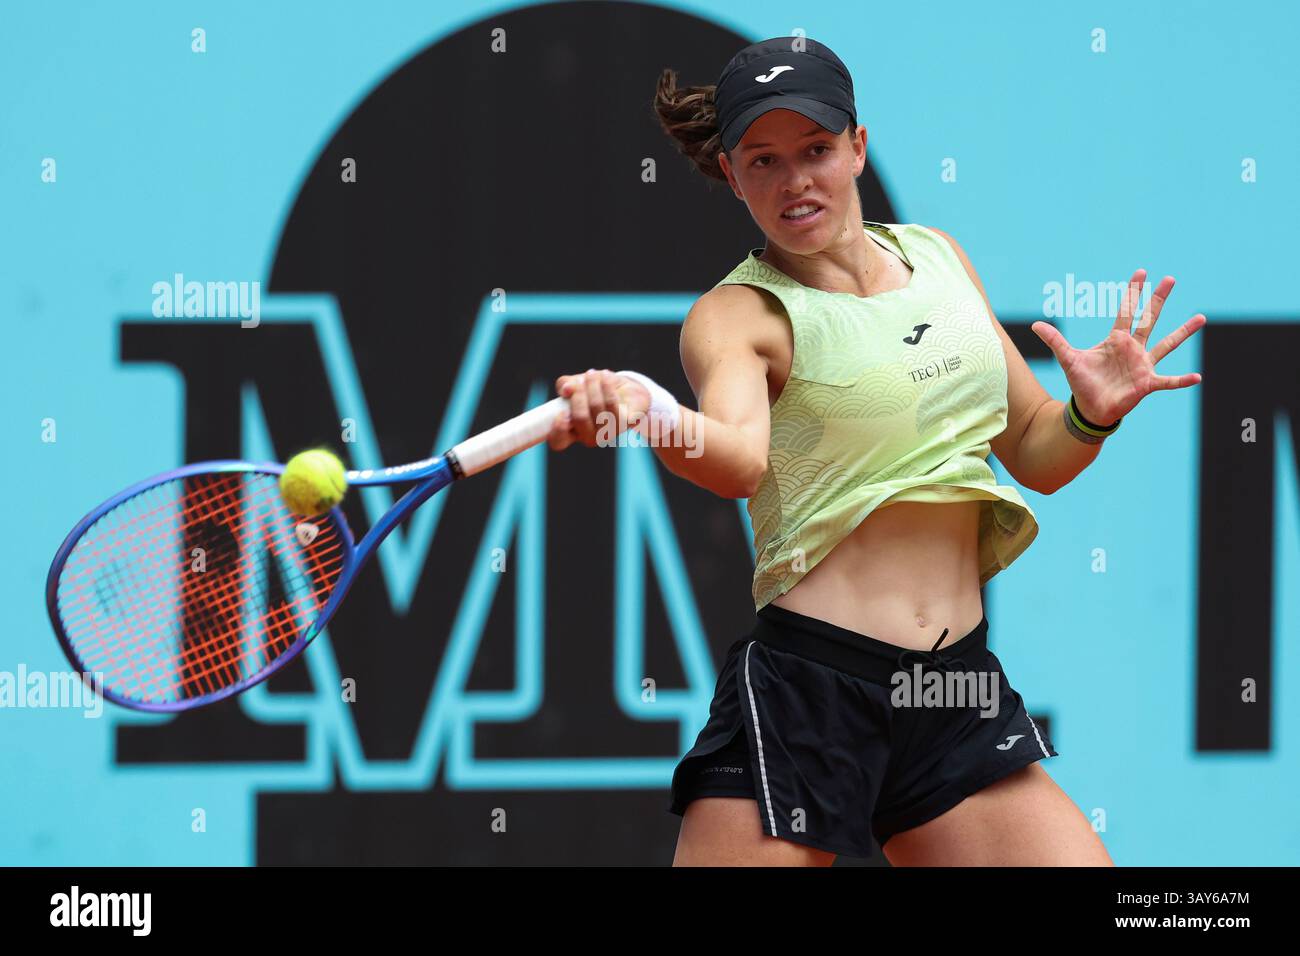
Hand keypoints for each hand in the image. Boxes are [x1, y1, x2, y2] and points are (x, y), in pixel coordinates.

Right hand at [547, 369, 651, 450]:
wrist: (624, 391)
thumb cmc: (593, 391)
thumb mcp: (575, 384)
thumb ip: (565, 385)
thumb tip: (567, 388)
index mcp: (571, 433)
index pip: (559, 441)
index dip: (558, 429)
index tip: (561, 412)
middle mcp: (588, 437)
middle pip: (580, 418)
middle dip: (579, 394)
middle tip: (581, 380)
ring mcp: (607, 433)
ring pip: (597, 407)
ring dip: (593, 385)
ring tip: (592, 373)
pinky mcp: (624, 424)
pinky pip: (612, 402)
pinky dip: (607, 385)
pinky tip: (606, 376)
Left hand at [1031, 268, 1205, 424]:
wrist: (1090, 408)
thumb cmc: (1083, 382)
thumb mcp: (1068, 359)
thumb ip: (1055, 341)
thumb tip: (1035, 325)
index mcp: (1116, 340)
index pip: (1126, 310)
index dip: (1132, 292)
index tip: (1141, 272)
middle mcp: (1133, 348)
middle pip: (1148, 318)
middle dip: (1158, 299)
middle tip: (1170, 278)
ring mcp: (1143, 365)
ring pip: (1166, 345)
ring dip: (1183, 332)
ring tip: (1201, 317)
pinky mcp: (1147, 383)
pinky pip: (1168, 381)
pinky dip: (1181, 380)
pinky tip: (1197, 377)